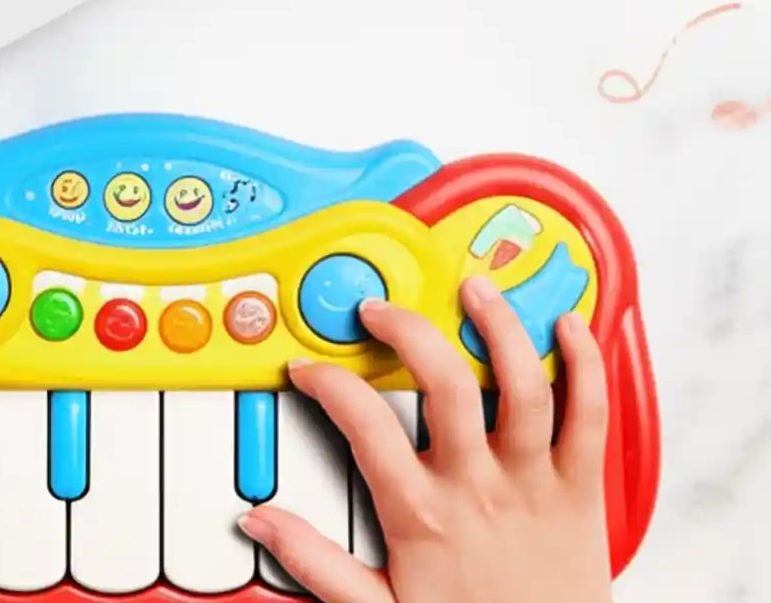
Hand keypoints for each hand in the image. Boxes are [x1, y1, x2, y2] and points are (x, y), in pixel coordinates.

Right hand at [239, 276, 612, 602]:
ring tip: (474, 290)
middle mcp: (478, 486)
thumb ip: (314, 560)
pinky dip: (586, 364)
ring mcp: (532, 481)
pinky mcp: (581, 486)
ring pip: (522, 384)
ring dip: (499, 326)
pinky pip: (590, 413)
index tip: (311, 369)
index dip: (328, 383)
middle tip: (382, 310)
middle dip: (407, 329)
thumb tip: (260, 523)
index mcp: (422, 512)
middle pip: (443, 383)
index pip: (363, 424)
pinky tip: (570, 328)